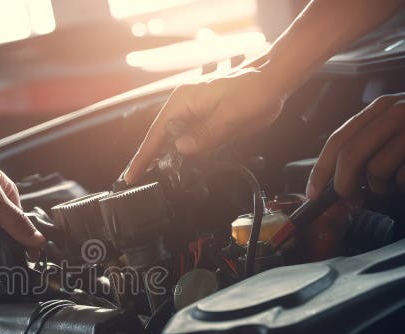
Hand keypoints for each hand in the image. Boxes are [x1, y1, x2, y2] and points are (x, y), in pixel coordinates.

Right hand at [125, 68, 286, 184]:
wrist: (273, 80)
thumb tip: (181, 148)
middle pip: (161, 140)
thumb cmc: (253, 90)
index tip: (131, 175)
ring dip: (170, 159)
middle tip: (137, 181)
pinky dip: (187, 155)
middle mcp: (184, 107)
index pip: (156, 134)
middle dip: (152, 160)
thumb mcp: (230, 115)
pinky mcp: (205, 121)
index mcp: (183, 101)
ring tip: (156, 176)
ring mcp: (194, 114)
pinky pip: (191, 141)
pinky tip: (185, 166)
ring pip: (175, 143)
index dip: (143, 157)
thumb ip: (205, 134)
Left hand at [306, 91, 404, 198]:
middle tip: (350, 197)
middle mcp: (399, 112)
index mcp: (382, 108)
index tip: (314, 193)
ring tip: (399, 182)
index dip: (321, 170)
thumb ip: (367, 147)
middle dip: (344, 184)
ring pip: (379, 170)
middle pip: (352, 155)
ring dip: (385, 188)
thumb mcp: (396, 129)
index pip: (339, 139)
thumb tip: (335, 184)